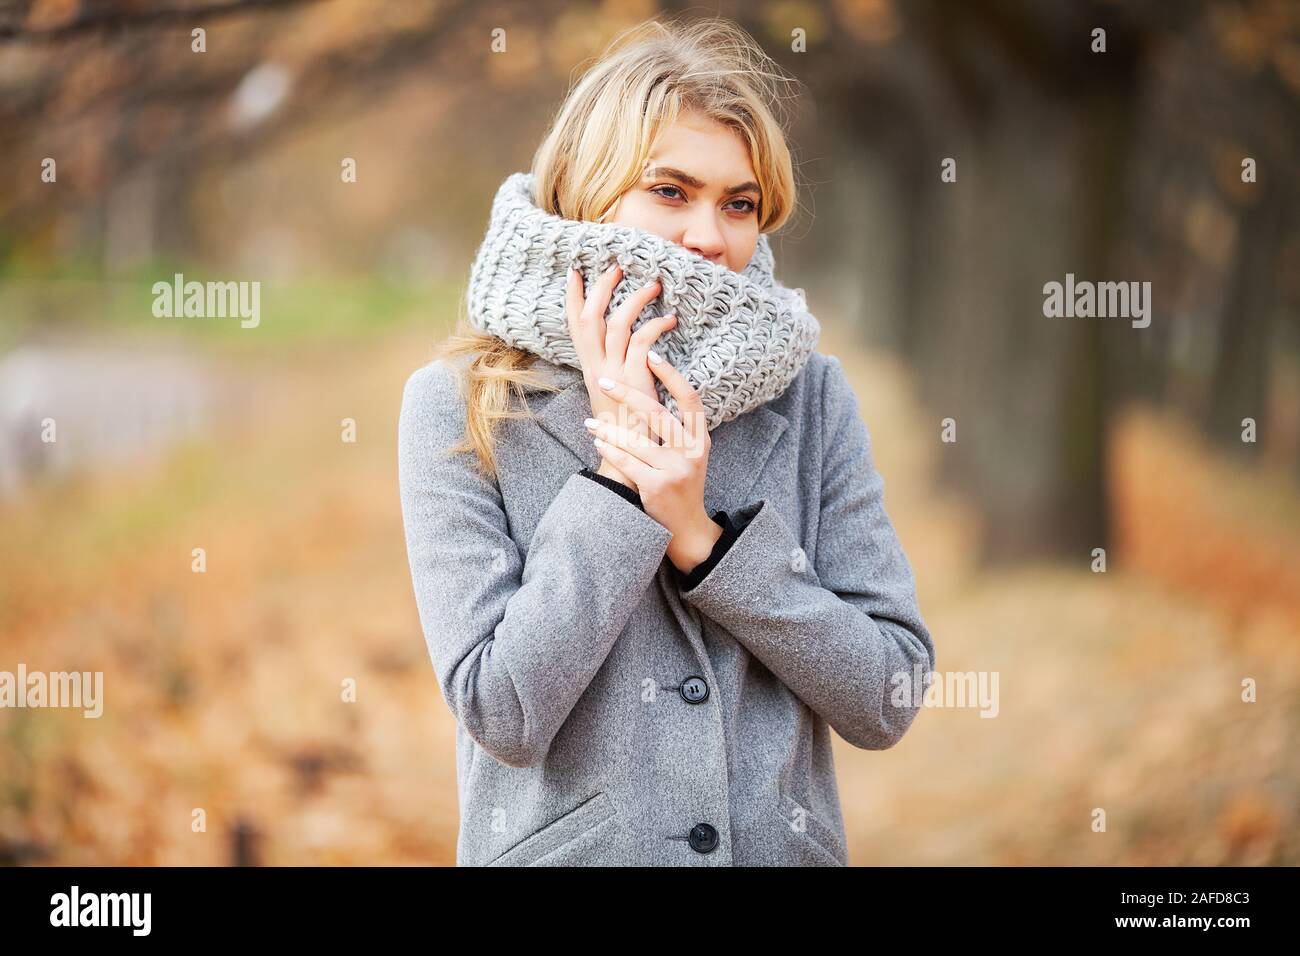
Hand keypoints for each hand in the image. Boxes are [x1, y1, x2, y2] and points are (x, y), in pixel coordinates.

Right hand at [567, 263, 676, 491]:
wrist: (630, 463)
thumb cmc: (629, 430)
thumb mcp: (617, 394)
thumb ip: (617, 370)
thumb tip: (629, 344)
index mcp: (591, 370)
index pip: (576, 327)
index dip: (573, 298)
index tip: (577, 271)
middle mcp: (597, 370)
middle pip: (589, 318)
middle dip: (601, 288)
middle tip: (617, 267)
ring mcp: (614, 375)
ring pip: (616, 324)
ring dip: (634, 300)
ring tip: (654, 286)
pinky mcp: (634, 382)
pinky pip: (641, 343)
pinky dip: (656, 326)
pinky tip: (670, 320)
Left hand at [583, 354, 721, 576]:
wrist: (686, 528)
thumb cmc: (680, 484)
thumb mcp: (689, 454)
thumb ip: (676, 428)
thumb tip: (646, 392)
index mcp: (701, 438)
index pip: (689, 398)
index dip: (671, 375)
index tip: (650, 355)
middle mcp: (692, 451)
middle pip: (657, 413)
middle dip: (626, 394)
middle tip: (604, 381)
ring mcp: (676, 470)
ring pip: (635, 439)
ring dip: (608, 429)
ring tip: (590, 423)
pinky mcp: (657, 486)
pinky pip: (626, 461)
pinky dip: (609, 450)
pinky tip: (598, 443)